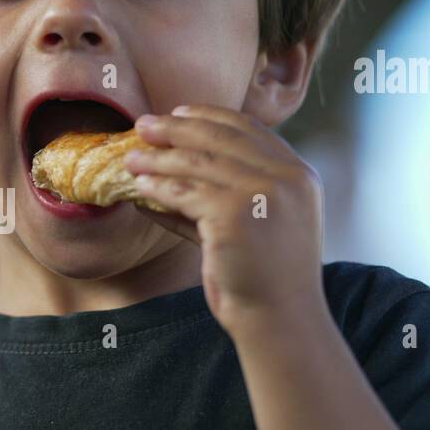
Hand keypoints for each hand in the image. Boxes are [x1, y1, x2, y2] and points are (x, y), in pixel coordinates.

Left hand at [124, 105, 326, 336]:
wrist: (279, 318)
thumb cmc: (264, 278)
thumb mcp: (254, 224)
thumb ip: (224, 195)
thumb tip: (170, 175)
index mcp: (299, 174)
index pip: (249, 129)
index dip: (210, 116)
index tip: (179, 111)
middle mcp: (287, 177)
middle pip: (220, 138)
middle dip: (176, 128)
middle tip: (143, 124)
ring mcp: (264, 192)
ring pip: (198, 163)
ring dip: (158, 158)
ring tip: (131, 157)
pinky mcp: (235, 214)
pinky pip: (185, 192)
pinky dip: (158, 187)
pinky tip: (139, 187)